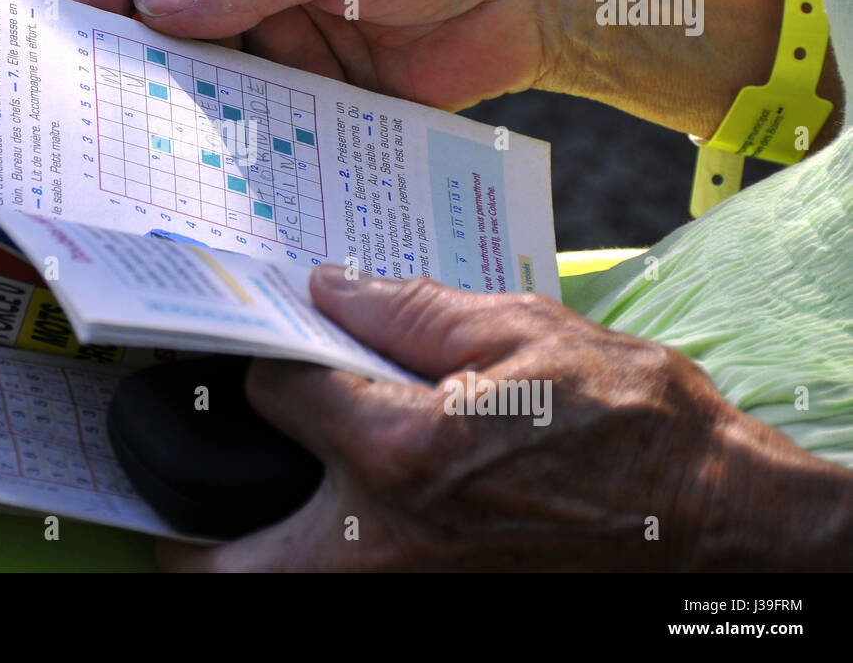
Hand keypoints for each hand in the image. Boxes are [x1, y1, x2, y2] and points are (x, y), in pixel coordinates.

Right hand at [69, 0, 554, 111]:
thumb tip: (167, 1)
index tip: (87, 14)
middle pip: (175, 9)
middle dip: (144, 47)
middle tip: (115, 87)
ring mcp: (289, 32)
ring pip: (216, 69)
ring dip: (195, 97)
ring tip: (170, 130)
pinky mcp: (319, 88)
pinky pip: (268, 114)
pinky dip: (249, 134)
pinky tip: (235, 153)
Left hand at [157, 267, 852, 570]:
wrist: (716, 526)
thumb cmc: (635, 427)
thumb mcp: (527, 333)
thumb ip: (411, 309)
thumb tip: (328, 285)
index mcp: (399, 452)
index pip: (273, 394)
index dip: (265, 358)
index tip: (271, 348)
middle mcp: (382, 542)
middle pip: (220, 564)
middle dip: (188, 528)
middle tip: (193, 486)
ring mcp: (403, 598)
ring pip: (269, 601)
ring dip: (242, 564)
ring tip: (250, 515)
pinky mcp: (433, 618)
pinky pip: (337, 600)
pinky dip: (314, 571)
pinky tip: (333, 528)